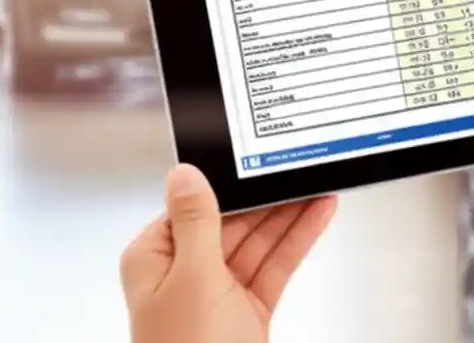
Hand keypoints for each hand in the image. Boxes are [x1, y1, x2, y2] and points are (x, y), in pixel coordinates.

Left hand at [120, 164, 337, 342]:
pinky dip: (297, 242)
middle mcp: (182, 273)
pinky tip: (317, 216)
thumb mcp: (192, 279)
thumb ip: (197, 222)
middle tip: (301, 168)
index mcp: (154, 259)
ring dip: (289, 215)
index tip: (262, 161)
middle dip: (269, 198)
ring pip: (258, 242)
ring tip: (319, 184)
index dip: (231, 183)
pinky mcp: (246, 311)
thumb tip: (184, 174)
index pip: (195, 205)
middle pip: (232, 221)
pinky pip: (274, 267)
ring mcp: (216, 293)